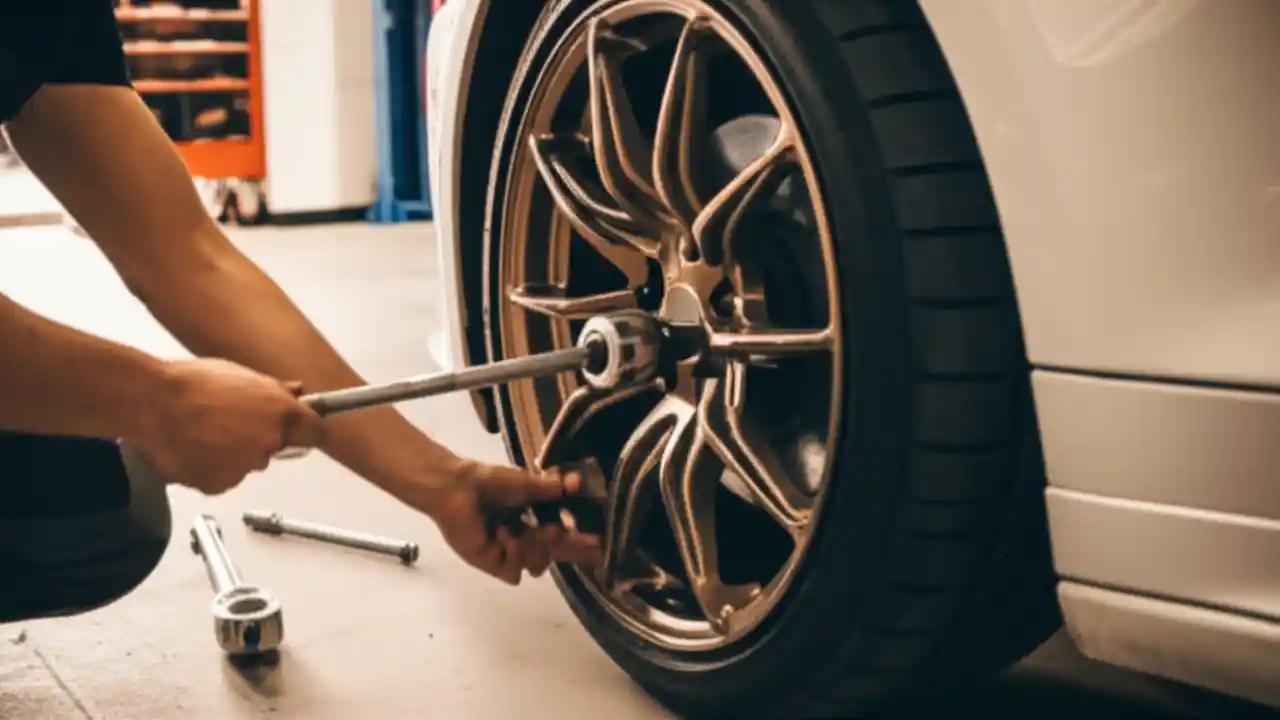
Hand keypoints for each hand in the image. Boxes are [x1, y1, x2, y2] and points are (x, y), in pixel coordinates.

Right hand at [131, 358, 323, 494]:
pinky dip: (210, 467)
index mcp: (280, 414)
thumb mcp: (241, 374)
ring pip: (246, 463)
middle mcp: (268, 443)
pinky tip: (192, 447)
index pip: (316, 433)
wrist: (150, 402)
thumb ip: (275, 389)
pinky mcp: (218, 484)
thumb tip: (298, 392)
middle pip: (275, 447)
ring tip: (202, 431)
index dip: (308, 430)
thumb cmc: (193, 383)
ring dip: (231, 452)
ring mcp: (243, 467)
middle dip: (259, 437)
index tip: (302, 429)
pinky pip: (222, 478)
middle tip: (229, 420)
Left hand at [422, 459, 604, 585]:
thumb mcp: (527, 483)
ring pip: (537, 566)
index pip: (562, 536)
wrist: (458, 487)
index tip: (598, 541)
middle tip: (573, 536)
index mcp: (532, 521)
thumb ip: (552, 487)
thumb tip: (577, 482)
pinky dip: (513, 555)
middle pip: (554, 555)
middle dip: (568, 548)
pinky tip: (503, 535)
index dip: (579, 541)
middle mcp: (522, 539)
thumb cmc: (489, 481)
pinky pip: (513, 572)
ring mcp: (507, 553)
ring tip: (529, 530)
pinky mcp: (490, 563)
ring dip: (537, 549)